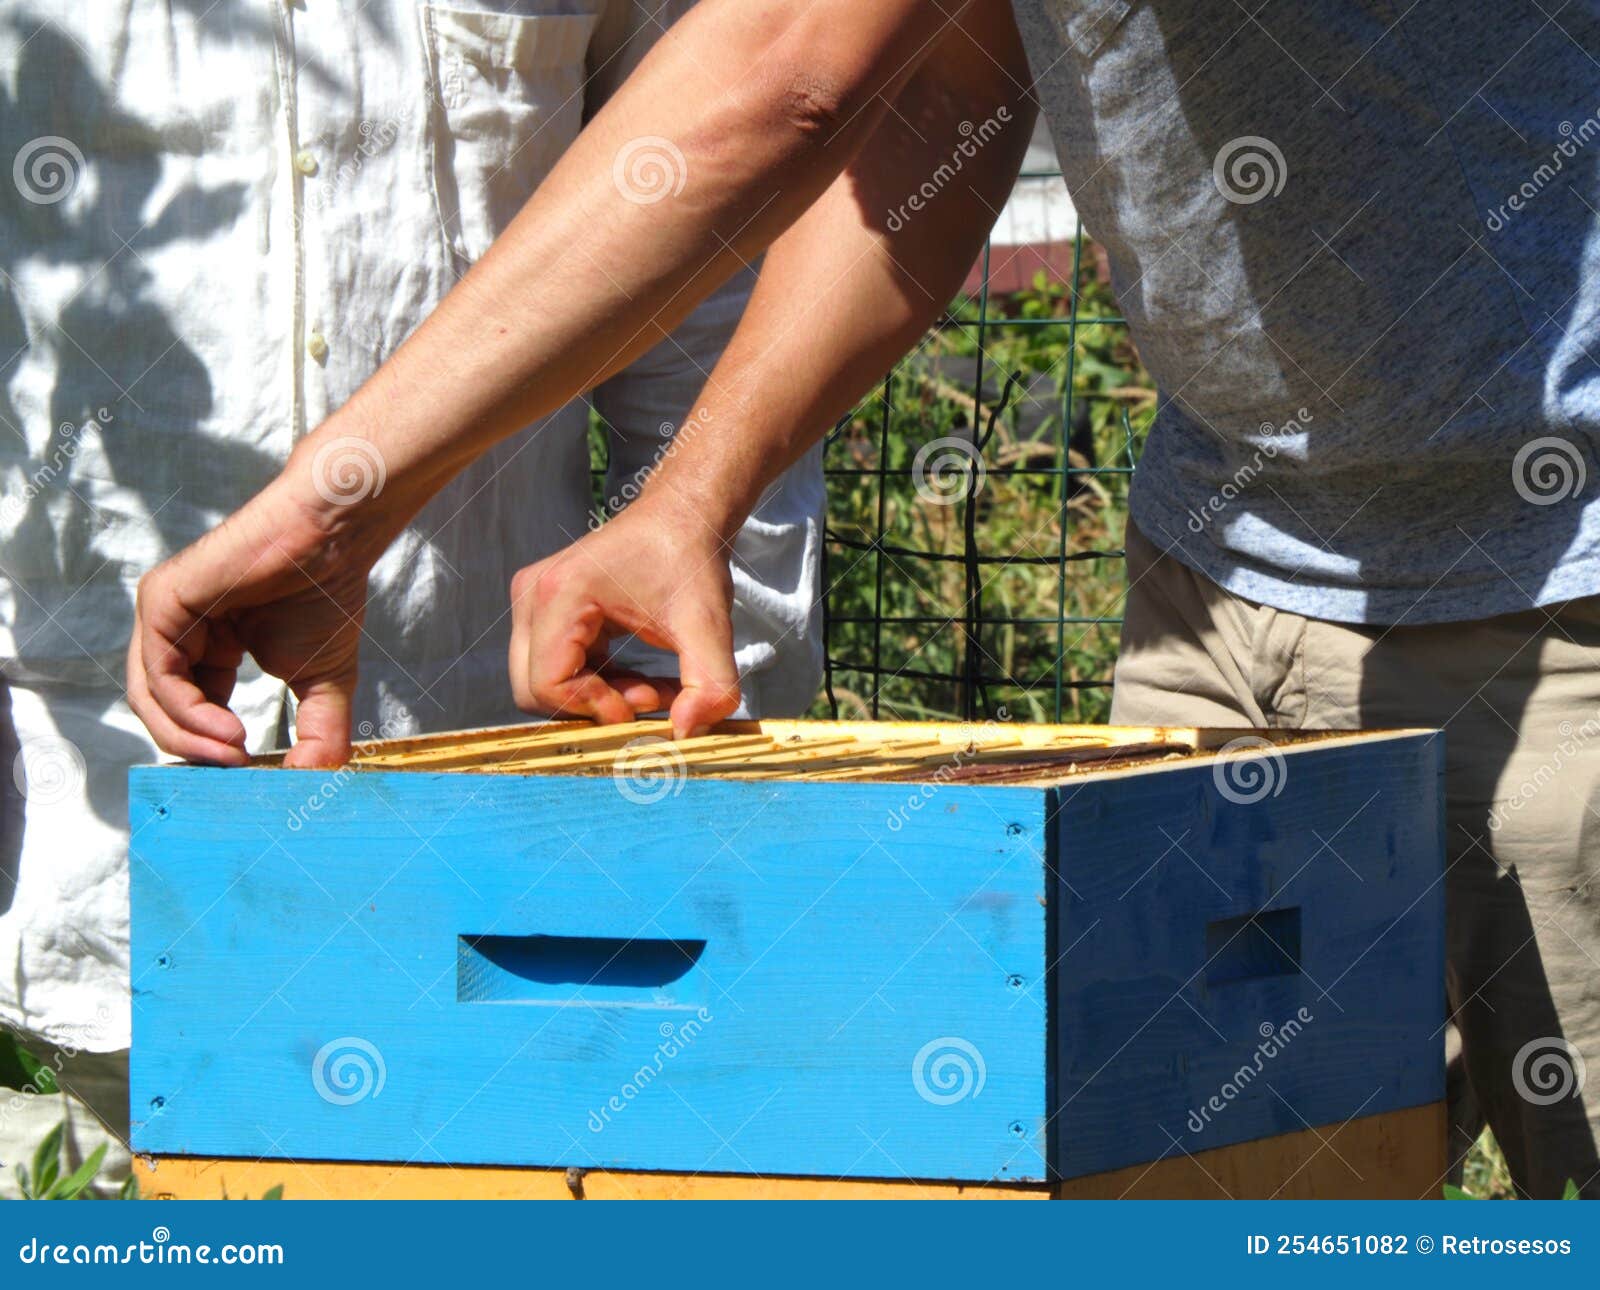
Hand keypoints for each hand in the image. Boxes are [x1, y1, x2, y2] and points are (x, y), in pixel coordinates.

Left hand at [128, 460, 390, 768]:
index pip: (188, 709)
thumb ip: (317, 735)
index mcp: (206, 647)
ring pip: (152, 698)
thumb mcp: (323, 685)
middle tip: (233, 776)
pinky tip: (228, 732)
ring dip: (191, 739)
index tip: (248, 776)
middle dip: (194, 751)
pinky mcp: (160, 602)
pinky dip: (189, 713)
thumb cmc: (328, 597)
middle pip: (160, 710)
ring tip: (234, 758)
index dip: (212, 748)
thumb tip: (312, 784)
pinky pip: (160, 674)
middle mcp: (177, 631)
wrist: (332, 541)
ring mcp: (164, 614)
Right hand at [508, 497, 741, 737]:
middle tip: (648, 698)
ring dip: (597, 699)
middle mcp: (532, 596)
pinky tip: (643, 679)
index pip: (547, 683)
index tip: (645, 706)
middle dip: (592, 707)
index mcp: (560, 593)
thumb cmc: (691, 562)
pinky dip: (597, 685)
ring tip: (653, 688)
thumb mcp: (708, 624)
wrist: (682, 518)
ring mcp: (533, 602)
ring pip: (543, 683)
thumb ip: (710, 683)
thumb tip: (687, 733)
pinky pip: (555, 669)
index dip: (593, 708)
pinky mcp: (545, 611)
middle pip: (533, 690)